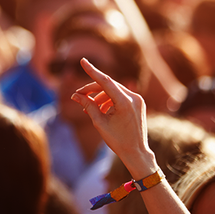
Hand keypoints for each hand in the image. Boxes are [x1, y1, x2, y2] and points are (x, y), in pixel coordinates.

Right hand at [71, 58, 156, 178]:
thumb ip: (88, 105)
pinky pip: (120, 95)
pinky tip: (101, 110)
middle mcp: (134, 97)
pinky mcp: (139, 102)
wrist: (137, 152)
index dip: (92, 71)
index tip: (82, 61)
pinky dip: (109, 99)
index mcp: (124, 102)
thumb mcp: (99, 122)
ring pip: (113, 89)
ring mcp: (138, 99)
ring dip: (99, 95)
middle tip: (78, 96)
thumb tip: (75, 96)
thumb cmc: (117, 140)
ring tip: (89, 108)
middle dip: (92, 89)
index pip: (105, 81)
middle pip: (108, 85)